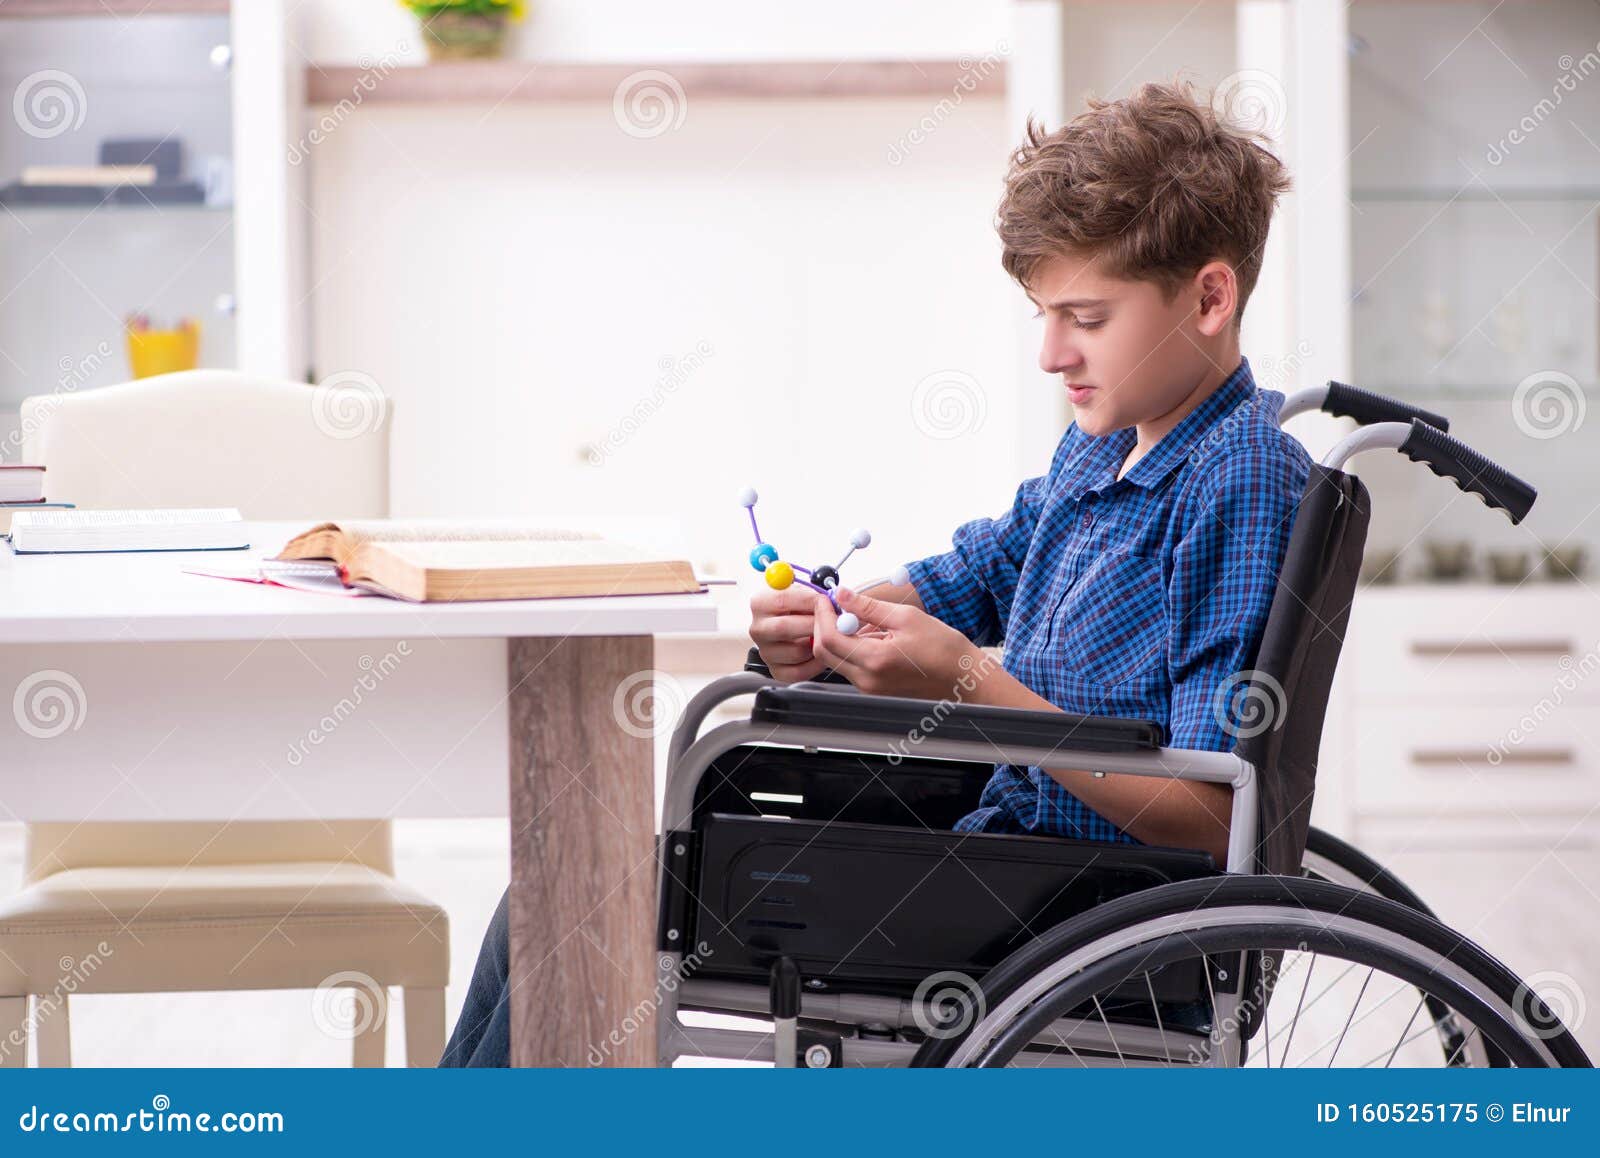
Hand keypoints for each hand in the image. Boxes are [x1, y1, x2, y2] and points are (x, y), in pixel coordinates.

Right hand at [749, 585, 828, 682]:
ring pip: (795, 652)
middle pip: (783, 628)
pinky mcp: (776, 671)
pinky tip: (822, 653)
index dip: (807, 600)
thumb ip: (810, 591)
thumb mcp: (801, 591)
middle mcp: (758, 628)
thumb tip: (830, 597)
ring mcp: (765, 652)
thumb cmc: (800, 606)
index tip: (824, 600)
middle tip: (830, 621)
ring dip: (816, 645)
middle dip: (813, 624)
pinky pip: (799, 672)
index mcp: (760, 603)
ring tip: (826, 636)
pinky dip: (816, 664)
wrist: (795, 624)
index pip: (781, 600)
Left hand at [812, 586, 982, 699]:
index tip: (826, 599)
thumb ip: (869, 607)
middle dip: (823, 625)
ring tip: (861, 619)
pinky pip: (850, 667)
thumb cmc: (943, 649)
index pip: (829, 638)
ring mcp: (869, 689)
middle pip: (825, 653)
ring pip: (836, 660)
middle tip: (835, 605)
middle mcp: (867, 680)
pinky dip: (851, 648)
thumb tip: (842, 594)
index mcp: (875, 660)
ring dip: (838, 636)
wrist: (962, 678)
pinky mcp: (874, 690)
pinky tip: (871, 635)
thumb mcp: (906, 617)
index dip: (822, 615)